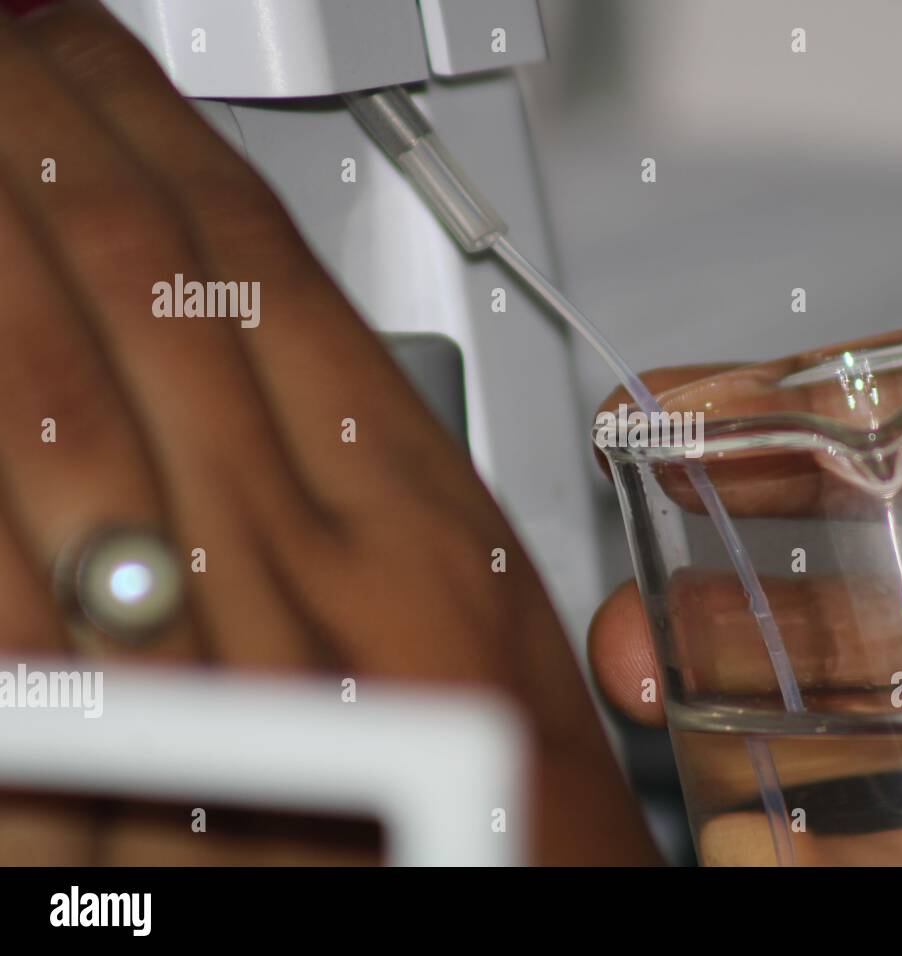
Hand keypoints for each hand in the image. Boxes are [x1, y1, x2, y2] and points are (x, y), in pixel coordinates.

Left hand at [0, 0, 656, 865]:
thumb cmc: (515, 832)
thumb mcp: (504, 630)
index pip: (262, 271)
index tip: (99, 59)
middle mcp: (304, 592)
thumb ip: (405, 474)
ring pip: (41, 397)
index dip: (157, 134)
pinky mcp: (91, 779)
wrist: (488, 940)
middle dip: (44, 138)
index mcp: (428, 544)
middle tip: (2, 53)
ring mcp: (185, 681)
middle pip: (143, 299)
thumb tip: (287, 337)